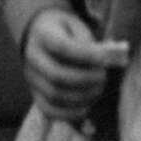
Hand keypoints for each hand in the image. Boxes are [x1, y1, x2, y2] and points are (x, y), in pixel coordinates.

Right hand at [20, 8, 128, 122]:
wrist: (41, 38)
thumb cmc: (65, 32)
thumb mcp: (76, 27)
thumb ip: (89, 43)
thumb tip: (108, 60)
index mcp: (42, 34)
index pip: (61, 46)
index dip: (86, 55)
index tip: (105, 59)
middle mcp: (32, 57)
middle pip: (56, 75)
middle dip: (86, 80)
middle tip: (102, 77)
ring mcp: (31, 78)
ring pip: (54, 96)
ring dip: (82, 97)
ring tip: (97, 90)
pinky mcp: (35, 95)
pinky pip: (49, 110)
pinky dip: (70, 114)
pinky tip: (87, 107)